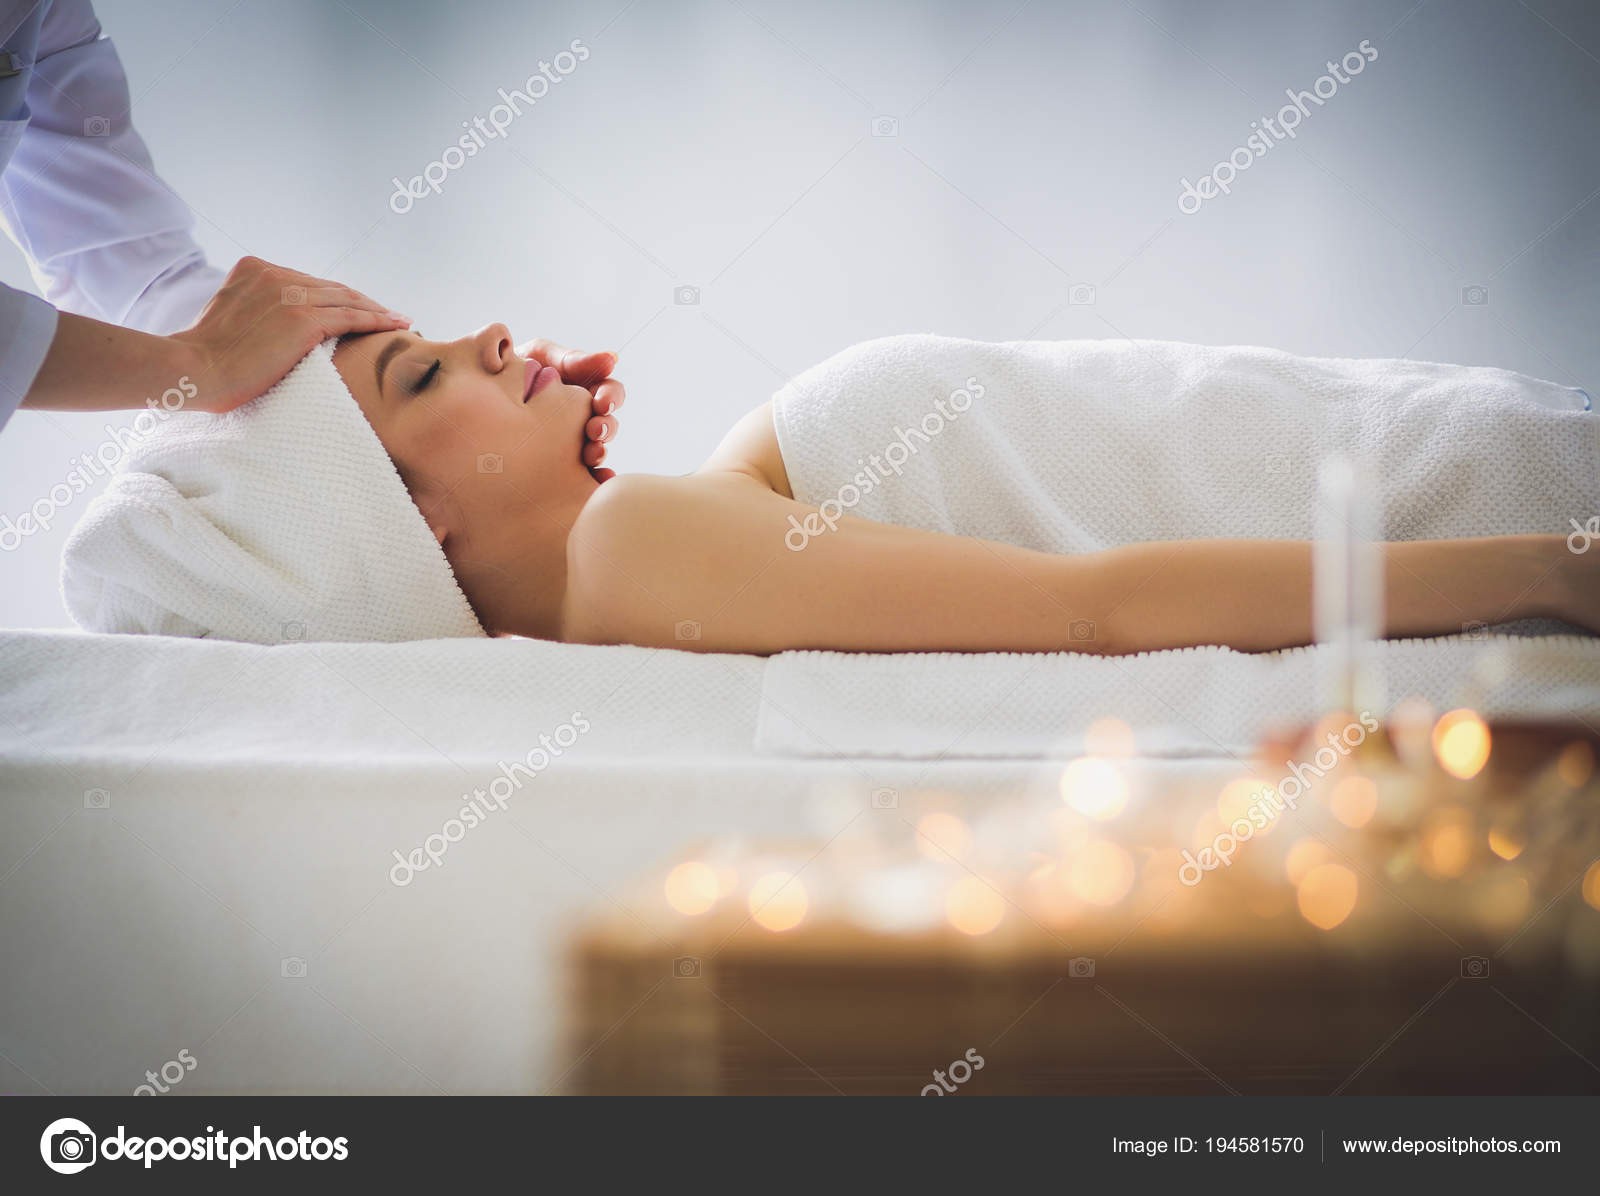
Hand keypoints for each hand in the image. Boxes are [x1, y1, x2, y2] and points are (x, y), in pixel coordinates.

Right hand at [171, 256, 411, 412]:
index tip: (358, 307)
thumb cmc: (207, 358)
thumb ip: (256, 309)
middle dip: (363, 301)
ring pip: (347, 299)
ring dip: (378, 310)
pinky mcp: (302, 318)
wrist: (193, 369)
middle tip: (390, 314)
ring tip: (399, 320)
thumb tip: (278, 327)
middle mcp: (273, 274)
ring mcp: (289, 294)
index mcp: (254, 269)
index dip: (336, 295)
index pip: (308, 282)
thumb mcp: (231, 317)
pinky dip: (378, 320)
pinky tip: (397, 325)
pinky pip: (352, 317)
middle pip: (332, 287)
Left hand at [517, 338, 624, 481]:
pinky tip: (599, 480)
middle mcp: (582, 417)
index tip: (602, 402)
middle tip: (595, 430)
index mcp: (584, 389)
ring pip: (598, 449)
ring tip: (591, 454)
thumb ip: (574, 360)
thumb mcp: (542, 356)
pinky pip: (583, 475)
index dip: (611, 397)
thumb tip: (613, 358)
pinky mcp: (560, 465)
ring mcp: (571, 443)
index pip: (609, 392)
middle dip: (606, 427)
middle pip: (608, 424)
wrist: (475, 392)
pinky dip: (596, 478)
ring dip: (600, 451)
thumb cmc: (512, 369)